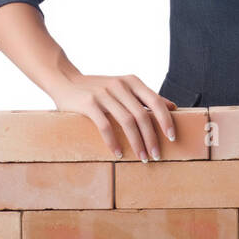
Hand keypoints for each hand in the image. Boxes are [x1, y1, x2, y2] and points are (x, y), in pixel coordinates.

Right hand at [49, 73, 178, 161]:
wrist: (65, 80)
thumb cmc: (98, 88)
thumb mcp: (124, 88)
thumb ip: (145, 97)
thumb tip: (173, 107)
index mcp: (131, 81)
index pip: (155, 101)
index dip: (165, 120)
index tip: (172, 138)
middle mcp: (120, 85)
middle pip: (142, 115)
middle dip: (151, 138)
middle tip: (156, 155)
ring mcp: (104, 94)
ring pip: (126, 122)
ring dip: (136, 143)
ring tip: (142, 157)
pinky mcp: (89, 103)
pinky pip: (105, 126)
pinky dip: (113, 142)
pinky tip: (118, 153)